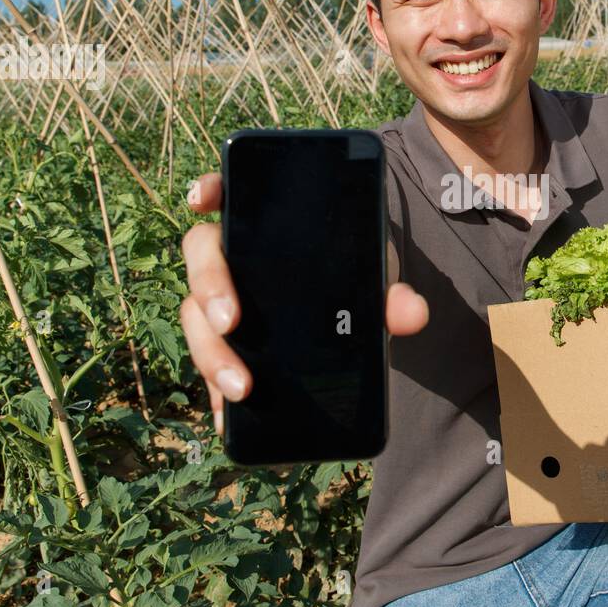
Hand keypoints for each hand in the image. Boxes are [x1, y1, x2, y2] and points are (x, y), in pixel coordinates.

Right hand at [180, 172, 428, 435]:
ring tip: (241, 389)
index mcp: (264, 226)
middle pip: (201, 260)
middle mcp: (232, 258)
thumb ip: (392, 292)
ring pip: (196, 318)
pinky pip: (207, 364)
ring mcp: (221, 301)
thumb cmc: (356, 277)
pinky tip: (225, 416)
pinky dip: (213, 392)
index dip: (209, 190)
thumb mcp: (375, 277)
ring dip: (212, 354)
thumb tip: (411, 314)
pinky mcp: (224, 344)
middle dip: (210, 289)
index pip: (228, 195)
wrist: (354, 315)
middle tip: (231, 323)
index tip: (201, 200)